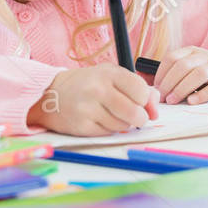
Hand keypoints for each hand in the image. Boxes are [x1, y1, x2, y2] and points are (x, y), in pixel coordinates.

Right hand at [27, 65, 158, 135]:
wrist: (52, 94)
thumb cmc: (89, 84)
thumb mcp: (112, 76)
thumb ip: (138, 88)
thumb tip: (154, 110)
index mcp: (109, 74)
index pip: (141, 92)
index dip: (145, 100)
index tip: (139, 101)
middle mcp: (98, 90)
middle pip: (135, 113)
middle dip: (139, 118)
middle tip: (134, 115)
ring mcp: (88, 109)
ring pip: (122, 126)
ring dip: (123, 124)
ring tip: (112, 114)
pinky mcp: (82, 126)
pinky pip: (108, 133)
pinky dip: (109, 130)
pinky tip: (100, 120)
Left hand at [153, 47, 207, 103]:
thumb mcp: (193, 68)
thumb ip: (174, 74)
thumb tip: (149, 85)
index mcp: (193, 52)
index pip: (173, 58)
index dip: (161, 73)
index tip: (156, 89)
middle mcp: (206, 56)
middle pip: (184, 66)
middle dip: (169, 82)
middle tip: (162, 98)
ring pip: (199, 73)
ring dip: (183, 88)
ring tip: (173, 100)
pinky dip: (203, 94)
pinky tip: (193, 102)